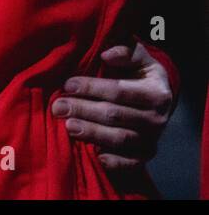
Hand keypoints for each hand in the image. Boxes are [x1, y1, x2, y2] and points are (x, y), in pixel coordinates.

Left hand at [51, 43, 173, 170]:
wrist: (157, 97)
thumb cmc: (138, 73)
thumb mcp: (139, 57)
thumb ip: (125, 51)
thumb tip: (107, 54)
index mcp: (157, 92)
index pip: (120, 91)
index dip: (92, 88)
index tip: (68, 84)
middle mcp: (157, 118)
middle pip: (115, 116)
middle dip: (84, 110)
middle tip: (58, 107)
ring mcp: (152, 139)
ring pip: (119, 139)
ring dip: (92, 133)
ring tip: (68, 126)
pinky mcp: (145, 155)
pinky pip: (130, 163)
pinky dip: (114, 162)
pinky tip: (93, 156)